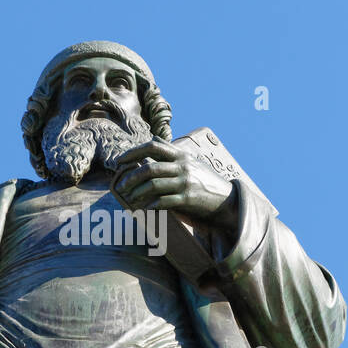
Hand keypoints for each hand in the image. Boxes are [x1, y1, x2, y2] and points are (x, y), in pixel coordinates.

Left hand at [111, 141, 239, 234]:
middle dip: (131, 177)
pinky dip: (152, 204)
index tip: (120, 161)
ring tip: (130, 198)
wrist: (227, 199)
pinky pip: (165, 201)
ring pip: (154, 185)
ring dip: (138, 193)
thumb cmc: (205, 180)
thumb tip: (155, 139)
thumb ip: (172, 152)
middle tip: (121, 186)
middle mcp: (183, 166)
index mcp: (181, 155)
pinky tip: (145, 208)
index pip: (153, 146)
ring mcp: (186, 182)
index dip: (133, 152)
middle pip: (149, 168)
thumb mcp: (191, 160)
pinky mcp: (189, 199)